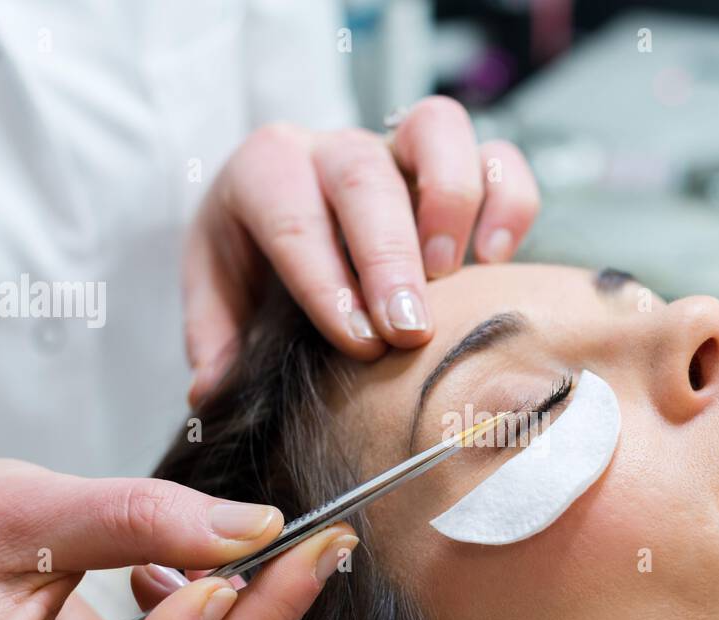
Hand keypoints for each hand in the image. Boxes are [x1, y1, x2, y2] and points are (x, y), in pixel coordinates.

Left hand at [183, 95, 540, 403]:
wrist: (284, 213)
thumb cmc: (254, 258)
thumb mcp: (217, 291)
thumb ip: (213, 339)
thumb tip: (211, 391)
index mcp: (266, 170)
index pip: (293, 217)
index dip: (327, 282)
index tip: (358, 344)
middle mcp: (334, 149)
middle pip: (365, 177)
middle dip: (390, 259)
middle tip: (408, 332)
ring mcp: (398, 147)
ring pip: (437, 129)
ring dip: (450, 203)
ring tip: (453, 277)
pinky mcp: (455, 162)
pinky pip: (496, 155)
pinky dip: (507, 201)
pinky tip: (496, 261)